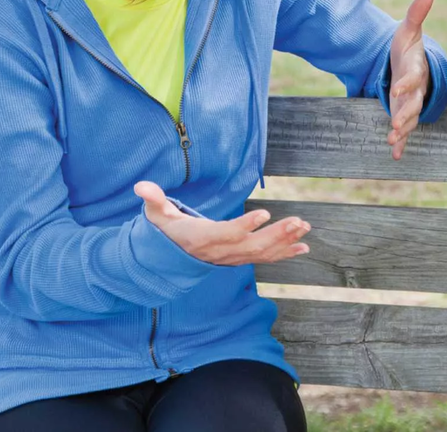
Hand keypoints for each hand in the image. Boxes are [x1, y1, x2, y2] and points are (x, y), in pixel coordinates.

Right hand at [133, 181, 309, 264]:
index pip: (227, 233)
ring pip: (262, 252)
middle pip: (252, 245)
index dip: (245, 225)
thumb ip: (153, 200)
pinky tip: (303, 247)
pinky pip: (264, 258)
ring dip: (285, 241)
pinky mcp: (240, 259)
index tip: (264, 212)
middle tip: (299, 221)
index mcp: (203, 238)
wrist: (169, 261)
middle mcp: (221, 252)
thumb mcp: (157, 216)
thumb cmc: (166, 232)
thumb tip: (141, 186)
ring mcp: (232, 258)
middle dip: (277, 234)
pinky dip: (284, 253)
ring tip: (305, 228)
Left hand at [387, 0, 433, 159]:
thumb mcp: (408, 31)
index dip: (407, 84)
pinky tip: (395, 155)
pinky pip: (404, 130)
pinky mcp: (404, 113)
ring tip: (392, 140)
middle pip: (413, 104)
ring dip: (402, 130)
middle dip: (406, 114)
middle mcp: (416, 90)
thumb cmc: (408, 48)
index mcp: (415, 70)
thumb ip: (416, 15)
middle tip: (396, 124)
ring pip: (410, 119)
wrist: (412, 65)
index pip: (413, 78)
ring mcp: (411, 104)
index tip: (397, 90)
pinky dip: (401, 142)